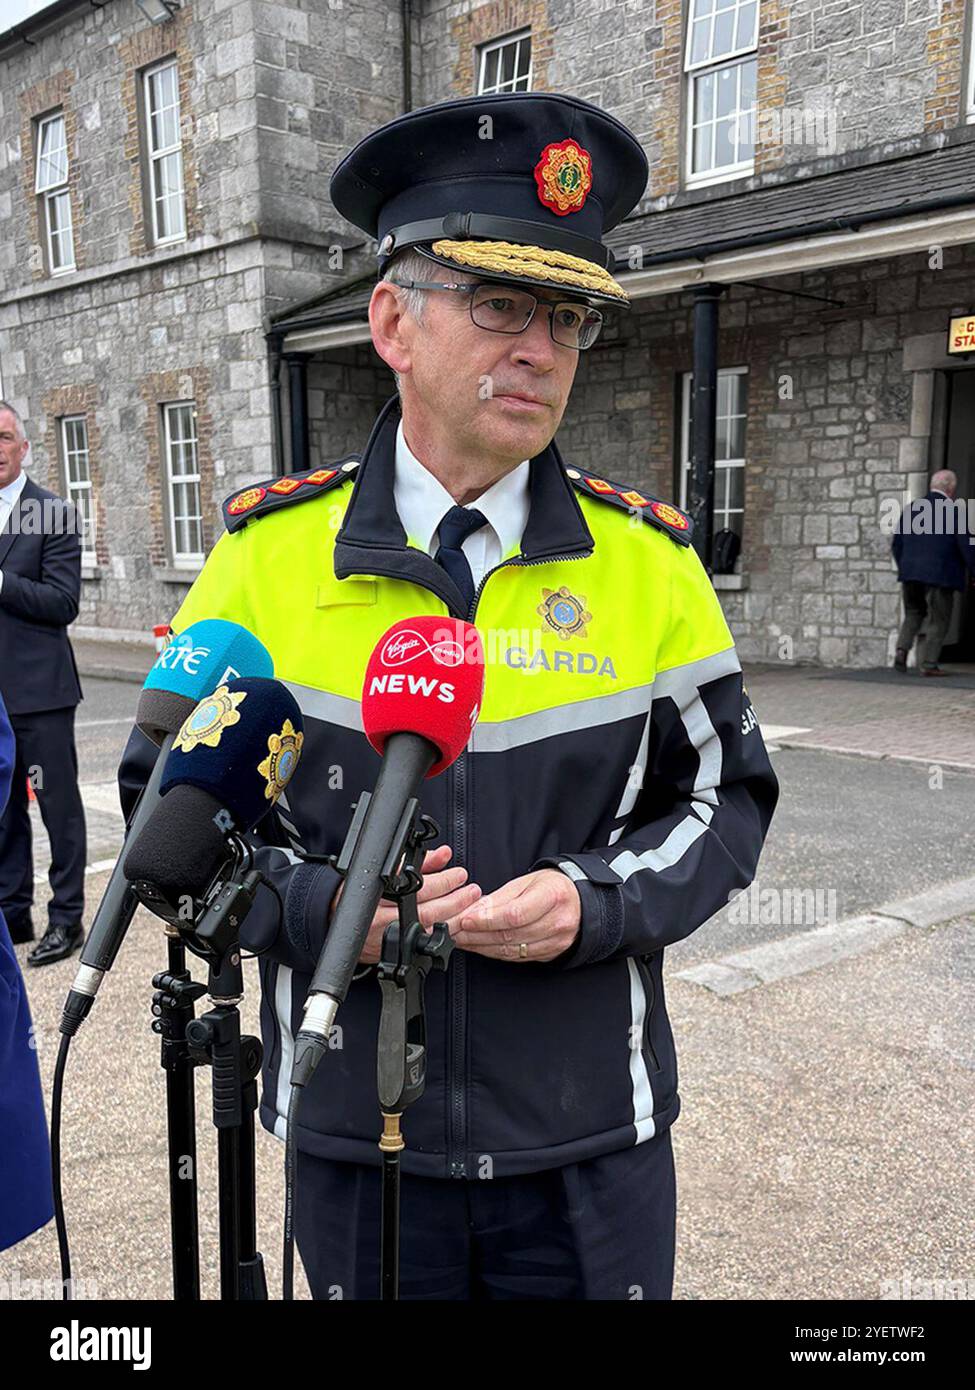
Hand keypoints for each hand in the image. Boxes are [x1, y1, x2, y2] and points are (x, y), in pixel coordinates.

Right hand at [330, 843, 482, 965]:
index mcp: (378, 893)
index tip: (458, 873)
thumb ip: (416, 863)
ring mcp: (387, 936)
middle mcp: (382, 917)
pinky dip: (443, 932)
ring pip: (427, 928)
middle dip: (454, 900)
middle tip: (471, 889)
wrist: (333, 919)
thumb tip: (443, 854)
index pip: (415, 887)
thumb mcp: (385, 870)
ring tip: (470, 903)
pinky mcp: (393, 949)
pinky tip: (457, 922)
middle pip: (425, 910)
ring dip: (454, 916)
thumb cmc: (359, 891)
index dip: (441, 881)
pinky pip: (424, 941)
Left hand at [449, 869, 580, 962]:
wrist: (581, 903)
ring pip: (511, 950)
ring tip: (461, 939)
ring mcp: (555, 942)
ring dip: (481, 946)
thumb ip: (500, 897)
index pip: (516, 914)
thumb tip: (473, 909)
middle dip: (477, 935)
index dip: (487, 919)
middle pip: (510, 935)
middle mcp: (557, 922)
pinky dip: (494, 953)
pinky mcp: (549, 955)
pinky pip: (516, 957)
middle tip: (454, 931)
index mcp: (553, 897)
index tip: (465, 919)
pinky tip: (479, 947)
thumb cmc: (553, 888)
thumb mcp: (528, 882)